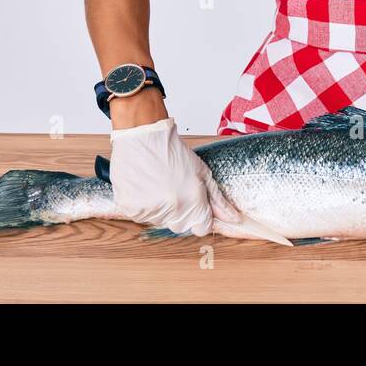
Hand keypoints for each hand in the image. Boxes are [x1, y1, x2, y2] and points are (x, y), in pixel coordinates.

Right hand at [109, 117, 241, 234]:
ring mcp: (151, 210)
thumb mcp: (202, 172)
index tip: (195, 204)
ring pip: (161, 222)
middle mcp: (173, 209)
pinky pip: (142, 217)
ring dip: (161, 209)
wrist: (143, 137)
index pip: (202, 228)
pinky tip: (145, 186)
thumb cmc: (172, 152)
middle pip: (181, 226)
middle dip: (181, 213)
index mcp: (193, 200)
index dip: (200, 217)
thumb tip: (234, 219)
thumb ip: (218, 200)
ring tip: (158, 184)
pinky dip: (144, 206)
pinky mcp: (131, 209)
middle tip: (174, 189)